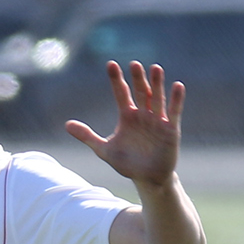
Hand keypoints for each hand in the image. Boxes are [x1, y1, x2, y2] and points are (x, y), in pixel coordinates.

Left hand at [65, 61, 184, 187]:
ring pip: (156, 98)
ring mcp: (157, 120)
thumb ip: (87, 136)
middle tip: (134, 64)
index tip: (110, 64)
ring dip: (156, 84)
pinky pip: (173, 112)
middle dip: (137, 79)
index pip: (121, 93)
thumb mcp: (104, 150)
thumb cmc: (127, 163)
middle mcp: (143, 114)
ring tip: (155, 68)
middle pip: (140, 92)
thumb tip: (66, 124)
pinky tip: (177, 86)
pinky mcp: (171, 129)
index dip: (116, 80)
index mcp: (127, 116)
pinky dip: (176, 100)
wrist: (147, 179)